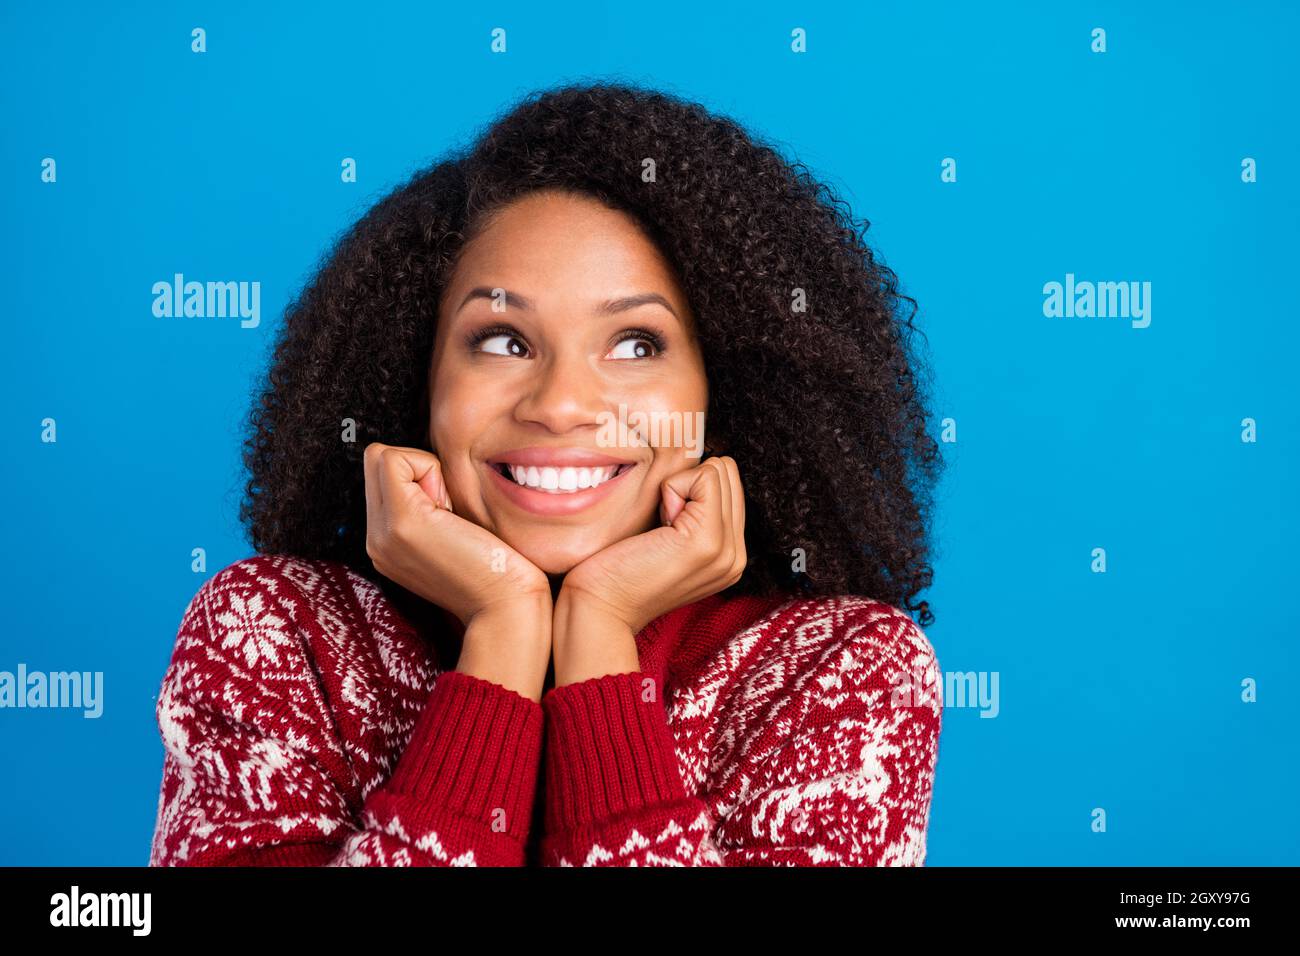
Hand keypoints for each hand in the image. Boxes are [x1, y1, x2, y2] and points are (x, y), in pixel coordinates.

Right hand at [362, 442, 551, 626]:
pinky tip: (451, 512)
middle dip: (416, 468)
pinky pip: (394, 459)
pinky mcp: (401, 523)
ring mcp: (382, 533)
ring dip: (424, 470)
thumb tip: (432, 469)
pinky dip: (428, 469)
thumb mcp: (451, 534)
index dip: (418, 475)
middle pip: (375, 461)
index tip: (449, 510)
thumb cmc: (497, 568)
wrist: (506, 608)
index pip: (380, 475)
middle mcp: (376, 539)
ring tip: (451, 514)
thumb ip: (430, 506)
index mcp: (387, 542)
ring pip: (382, 457)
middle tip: (449, 507)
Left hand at [557, 455, 747, 637]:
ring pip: (719, 471)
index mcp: (730, 555)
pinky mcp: (708, 540)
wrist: (600, 609)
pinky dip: (673, 489)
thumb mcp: (669, 540)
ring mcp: (726, 551)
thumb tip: (699, 466)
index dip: (692, 489)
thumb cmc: (619, 569)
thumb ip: (694, 513)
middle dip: (689, 485)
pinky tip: (658, 525)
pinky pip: (704, 477)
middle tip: (662, 525)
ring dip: (680, 488)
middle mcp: (737, 556)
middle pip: (728, 473)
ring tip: (660, 528)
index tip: (665, 525)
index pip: (730, 485)